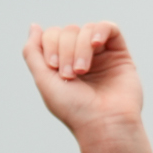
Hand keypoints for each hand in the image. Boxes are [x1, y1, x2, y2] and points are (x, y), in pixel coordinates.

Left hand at [23, 21, 143, 141]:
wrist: (104, 125)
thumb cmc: (74, 110)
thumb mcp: (43, 80)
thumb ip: (32, 52)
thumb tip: (34, 26)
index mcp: (63, 63)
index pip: (52, 36)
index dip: (50, 45)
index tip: (54, 68)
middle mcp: (83, 57)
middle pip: (68, 31)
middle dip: (65, 50)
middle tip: (70, 75)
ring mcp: (102, 56)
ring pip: (86, 30)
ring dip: (80, 47)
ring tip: (82, 70)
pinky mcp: (120, 55)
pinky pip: (109, 28)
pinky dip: (99, 31)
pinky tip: (95, 43)